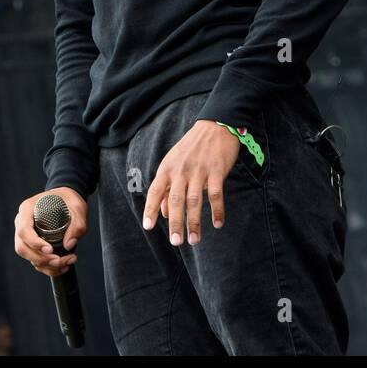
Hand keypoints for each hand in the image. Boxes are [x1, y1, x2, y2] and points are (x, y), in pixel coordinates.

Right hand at [14, 187, 87, 277]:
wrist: (66, 199)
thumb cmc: (68, 199)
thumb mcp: (77, 207)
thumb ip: (77, 224)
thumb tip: (68, 245)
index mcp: (27, 209)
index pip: (24, 230)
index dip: (34, 243)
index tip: (50, 249)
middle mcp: (22, 222)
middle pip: (22, 247)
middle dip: (41, 258)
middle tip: (59, 260)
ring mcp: (25, 235)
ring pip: (28, 256)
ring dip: (46, 265)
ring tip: (66, 263)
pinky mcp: (32, 244)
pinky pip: (35, 260)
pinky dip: (47, 268)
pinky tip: (63, 267)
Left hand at [142, 119, 241, 246]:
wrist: (215, 125)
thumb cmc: (192, 147)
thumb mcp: (174, 162)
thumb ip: (168, 187)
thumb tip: (163, 213)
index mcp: (167, 168)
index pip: (156, 191)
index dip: (151, 209)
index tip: (148, 226)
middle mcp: (181, 170)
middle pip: (176, 200)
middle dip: (176, 223)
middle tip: (176, 242)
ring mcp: (199, 170)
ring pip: (195, 201)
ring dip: (195, 222)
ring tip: (194, 240)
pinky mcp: (217, 170)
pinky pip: (216, 195)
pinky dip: (217, 211)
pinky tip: (217, 224)